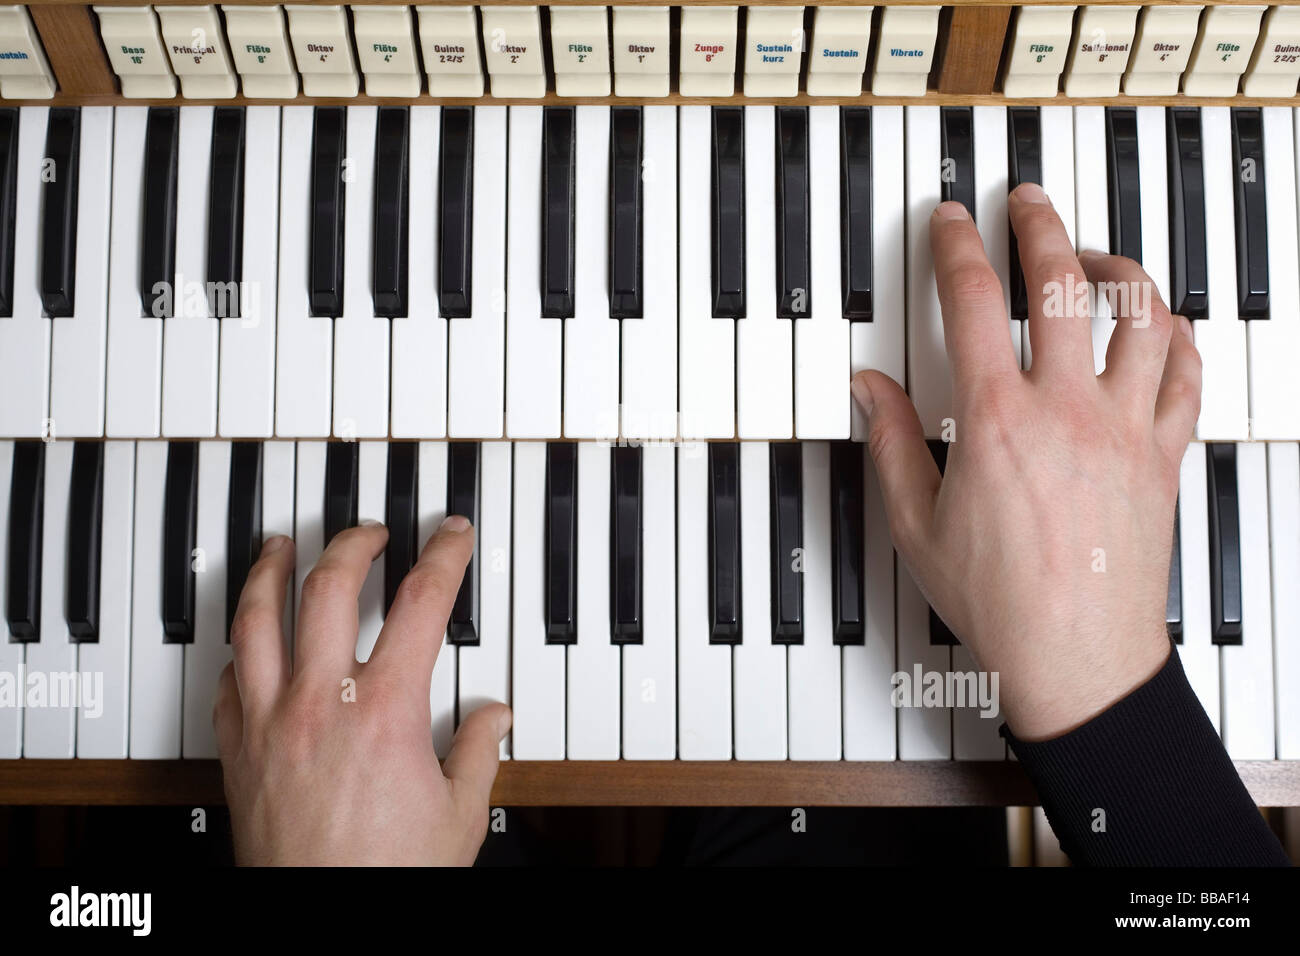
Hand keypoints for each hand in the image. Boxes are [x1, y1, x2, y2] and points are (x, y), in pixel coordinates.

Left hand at [213, 517, 510, 864]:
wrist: (325, 921)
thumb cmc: (389, 875)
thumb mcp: (460, 815)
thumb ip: (481, 752)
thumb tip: (495, 718)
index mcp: (385, 710)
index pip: (421, 603)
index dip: (442, 556)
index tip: (450, 534)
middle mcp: (321, 702)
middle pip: (328, 587)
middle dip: (353, 543)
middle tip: (371, 531)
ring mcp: (271, 722)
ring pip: (257, 619)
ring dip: (271, 570)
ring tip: (281, 546)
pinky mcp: (238, 750)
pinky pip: (227, 678)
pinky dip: (239, 646)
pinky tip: (249, 637)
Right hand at [853, 183, 1200, 740]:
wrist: (1075, 658)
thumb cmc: (998, 601)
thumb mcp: (916, 522)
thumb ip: (892, 442)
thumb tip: (870, 389)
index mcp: (995, 421)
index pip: (970, 301)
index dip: (954, 246)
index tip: (950, 221)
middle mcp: (1066, 410)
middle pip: (1062, 282)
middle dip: (1040, 224)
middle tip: (1026, 201)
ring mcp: (1124, 429)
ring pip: (1141, 314)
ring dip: (1118, 269)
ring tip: (1096, 258)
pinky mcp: (1163, 455)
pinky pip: (1187, 374)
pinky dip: (1176, 336)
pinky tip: (1160, 327)